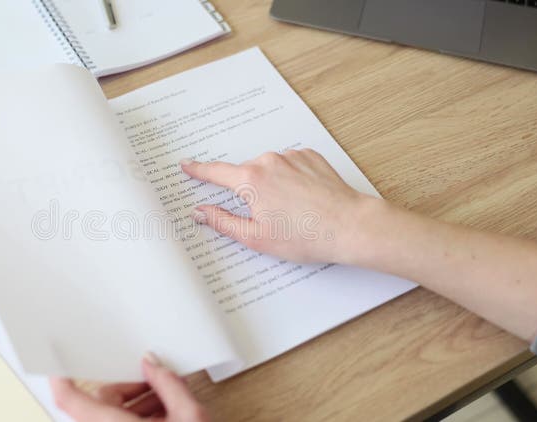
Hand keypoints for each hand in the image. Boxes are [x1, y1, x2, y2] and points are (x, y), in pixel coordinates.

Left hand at [50, 354, 207, 421]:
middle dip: (128, 388)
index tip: (59, 364)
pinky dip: (139, 418)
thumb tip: (154, 366)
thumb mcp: (191, 417)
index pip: (73, 402)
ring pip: (111, 418)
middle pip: (102, 404)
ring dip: (136, 404)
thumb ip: (169, 385)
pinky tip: (165, 416)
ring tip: (167, 400)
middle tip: (153, 380)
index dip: (63, 380)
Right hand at [181, 149, 379, 264]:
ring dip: (272, 187)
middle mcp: (268, 161)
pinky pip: (290, 166)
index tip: (187, 165)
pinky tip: (303, 200)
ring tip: (291, 212)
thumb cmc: (305, 235)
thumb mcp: (255, 237)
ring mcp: (291, 156)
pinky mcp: (310, 157)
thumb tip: (200, 212)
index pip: (215, 172)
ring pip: (269, 170)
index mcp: (250, 180)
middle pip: (245, 175)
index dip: (198, 170)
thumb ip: (222, 221)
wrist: (349, 226)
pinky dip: (291, 180)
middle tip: (266, 217)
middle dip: (249, 193)